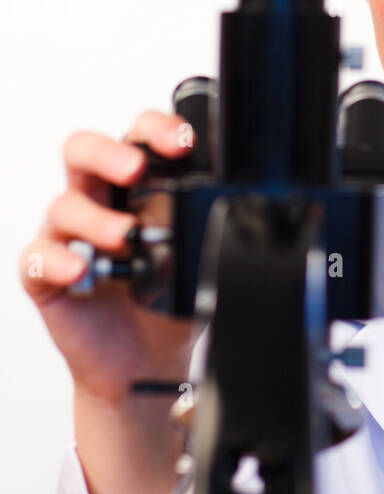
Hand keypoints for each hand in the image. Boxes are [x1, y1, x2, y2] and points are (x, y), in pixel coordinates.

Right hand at [19, 110, 198, 406]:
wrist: (145, 364)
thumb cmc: (168, 305)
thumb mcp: (199, 263)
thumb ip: (207, 233)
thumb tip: (235, 218)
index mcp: (138, 188)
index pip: (138, 138)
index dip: (156, 129)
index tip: (182, 143)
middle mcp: (99, 202)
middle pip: (84, 152)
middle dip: (109, 152)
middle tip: (137, 169)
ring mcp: (70, 238)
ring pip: (64, 205)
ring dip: (95, 217)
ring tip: (126, 237)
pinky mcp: (47, 276)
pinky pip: (37, 258)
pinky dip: (58, 260)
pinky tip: (82, 270)